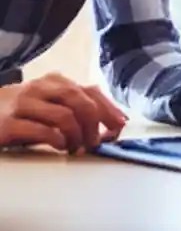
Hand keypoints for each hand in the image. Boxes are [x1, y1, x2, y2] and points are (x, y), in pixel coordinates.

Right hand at [0, 74, 127, 152]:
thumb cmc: (21, 116)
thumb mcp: (50, 108)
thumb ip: (78, 111)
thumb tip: (114, 125)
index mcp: (54, 82)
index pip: (91, 91)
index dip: (109, 110)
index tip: (119, 127)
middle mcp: (40, 88)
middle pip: (81, 101)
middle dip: (95, 124)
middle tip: (95, 142)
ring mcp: (22, 104)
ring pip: (65, 115)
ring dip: (78, 135)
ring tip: (77, 148)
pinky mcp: (8, 123)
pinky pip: (43, 131)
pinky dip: (59, 140)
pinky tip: (60, 147)